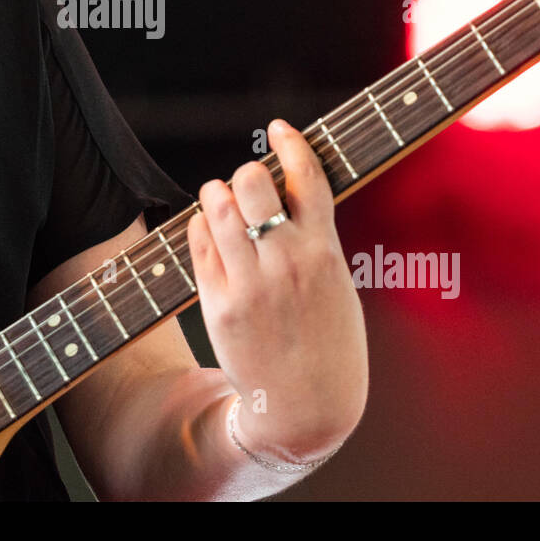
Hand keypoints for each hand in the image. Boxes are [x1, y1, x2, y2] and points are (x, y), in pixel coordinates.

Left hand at [186, 118, 367, 463]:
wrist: (306, 411)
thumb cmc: (330, 344)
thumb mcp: (340, 284)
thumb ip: (317, 236)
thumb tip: (290, 187)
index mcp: (325, 255)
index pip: (307, 177)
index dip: (291, 143)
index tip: (280, 129)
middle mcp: (286, 264)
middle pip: (252, 182)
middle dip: (248, 173)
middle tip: (250, 185)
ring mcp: (249, 285)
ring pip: (218, 205)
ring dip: (219, 193)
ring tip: (226, 203)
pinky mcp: (218, 305)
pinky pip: (199, 242)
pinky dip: (202, 226)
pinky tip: (212, 232)